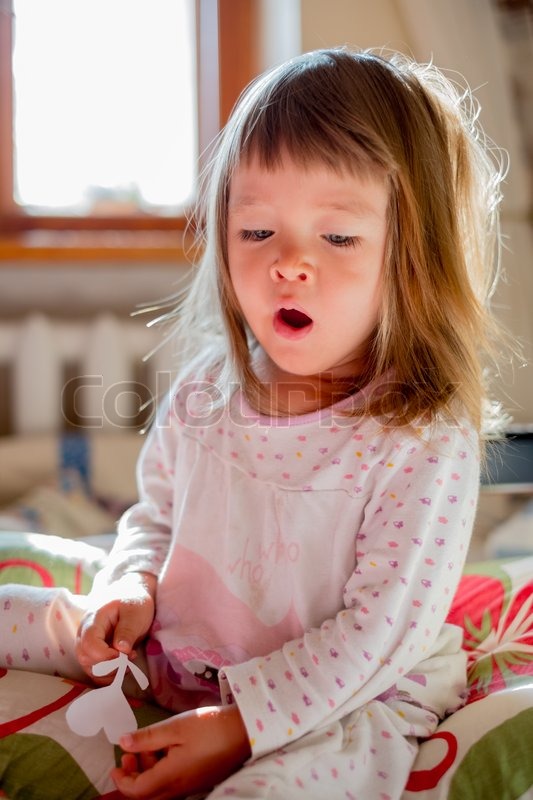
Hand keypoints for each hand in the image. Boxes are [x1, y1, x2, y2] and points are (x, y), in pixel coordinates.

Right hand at [75, 571, 156, 681]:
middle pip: (84, 658)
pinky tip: (122, 669)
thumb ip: (127, 630)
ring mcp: (87, 643)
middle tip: (128, 661)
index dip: (105, 656)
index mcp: (94, 619)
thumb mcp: (135, 611)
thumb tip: (121, 650)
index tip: (125, 655)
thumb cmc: (133, 601)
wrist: (130, 595)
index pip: (89, 643)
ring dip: (108, 672)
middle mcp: (85, 633)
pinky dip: (106, 675)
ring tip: (128, 663)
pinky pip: (93, 670)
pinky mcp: (93, 652)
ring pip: (87, 667)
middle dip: (107, 666)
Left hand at [112, 704, 251, 798]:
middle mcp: (179, 788)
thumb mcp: (175, 727)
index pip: (137, 790)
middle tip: (130, 752)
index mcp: (170, 777)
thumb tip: (123, 742)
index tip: (116, 763)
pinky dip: (162, 770)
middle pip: (146, 794)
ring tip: (149, 745)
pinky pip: (173, 784)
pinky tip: (167, 749)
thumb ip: (148, 737)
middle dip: (133, 776)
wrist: (245, 731)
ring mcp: (191, 785)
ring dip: (148, 771)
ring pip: (160, 789)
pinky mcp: (200, 779)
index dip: (121, 780)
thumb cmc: (209, 726)